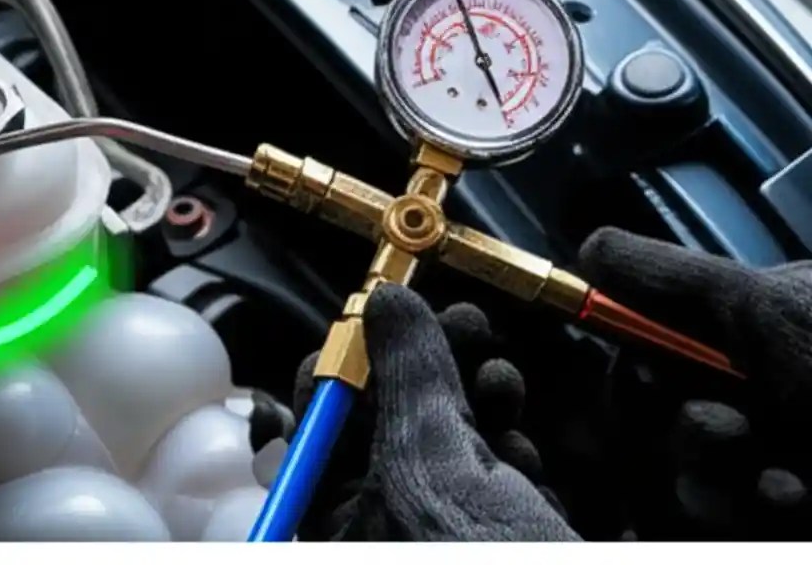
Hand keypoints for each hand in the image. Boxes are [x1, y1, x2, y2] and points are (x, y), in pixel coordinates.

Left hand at [293, 284, 578, 540]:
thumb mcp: (435, 473)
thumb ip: (411, 384)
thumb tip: (389, 305)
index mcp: (334, 526)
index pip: (321, 422)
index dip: (351, 360)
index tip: (385, 311)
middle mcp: (378, 532)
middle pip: (388, 424)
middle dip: (431, 371)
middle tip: (465, 321)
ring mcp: (438, 536)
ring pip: (445, 445)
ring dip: (476, 402)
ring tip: (500, 380)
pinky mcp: (494, 540)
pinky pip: (489, 480)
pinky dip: (508, 450)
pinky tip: (525, 440)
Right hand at [577, 227, 811, 535]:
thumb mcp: (767, 309)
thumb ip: (673, 279)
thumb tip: (592, 244)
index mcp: (751, 332)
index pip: (649, 349)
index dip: (636, 370)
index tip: (645, 375)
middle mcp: (758, 389)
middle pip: (662, 420)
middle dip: (685, 430)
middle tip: (729, 425)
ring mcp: (780, 455)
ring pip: (693, 479)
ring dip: (726, 482)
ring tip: (786, 480)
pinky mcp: (787, 508)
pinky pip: (736, 518)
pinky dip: (768, 511)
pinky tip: (802, 500)